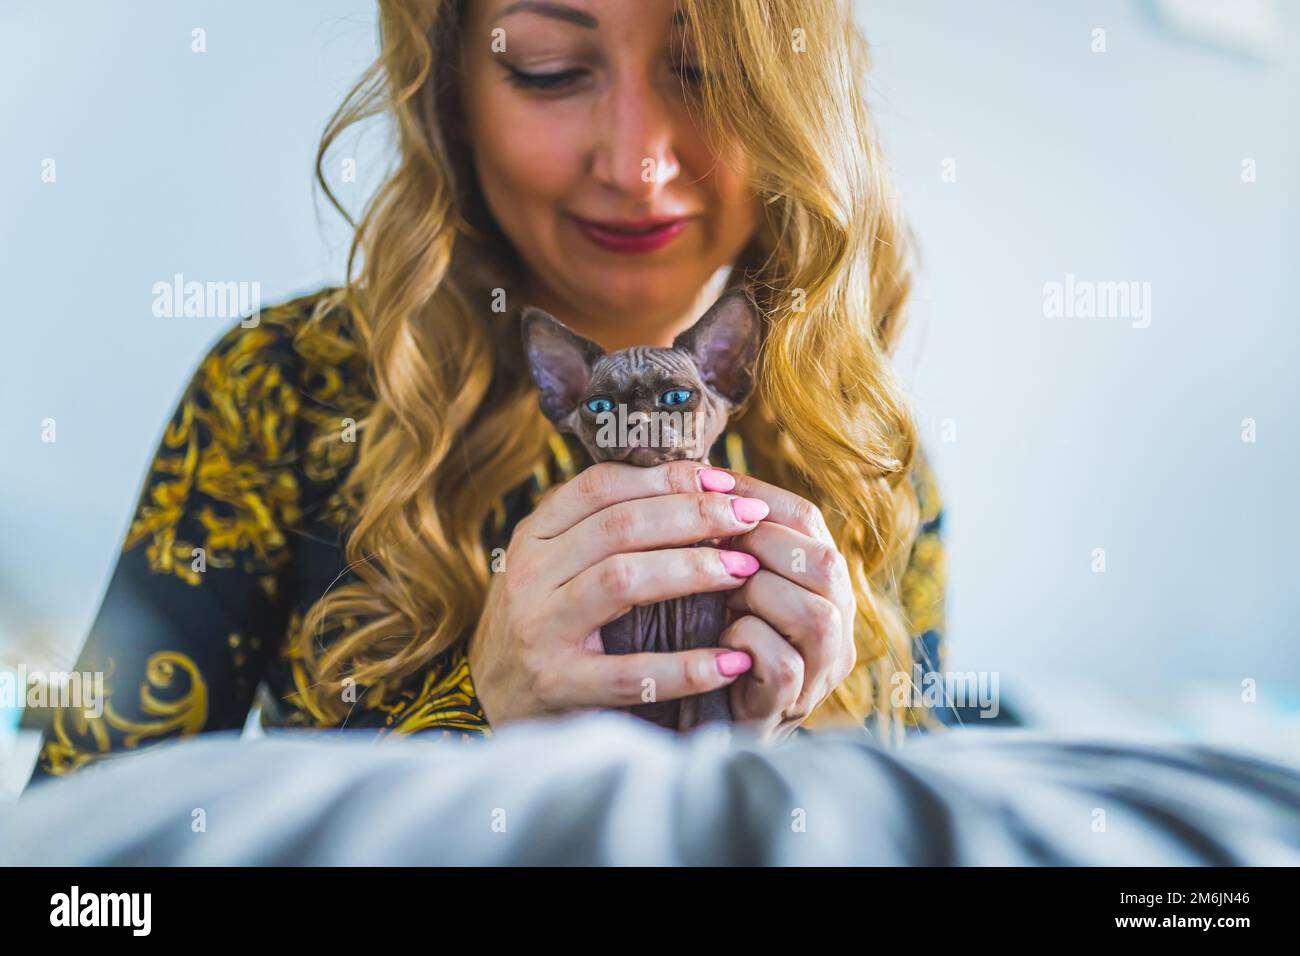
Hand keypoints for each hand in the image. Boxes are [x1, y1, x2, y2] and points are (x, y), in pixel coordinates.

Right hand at [467, 460, 769, 726]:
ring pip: (622, 580)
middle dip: (693, 514)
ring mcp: (539, 631)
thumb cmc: (544, 626)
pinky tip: (731, 662)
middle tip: (749, 516)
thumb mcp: (554, 567)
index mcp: (533, 538)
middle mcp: (530, 576)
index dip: (665, 477)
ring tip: (745, 569)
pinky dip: (687, 667)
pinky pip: (632, 673)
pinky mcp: (558, 686)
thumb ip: (604, 532)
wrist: (489, 703)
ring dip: (692, 570)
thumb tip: (695, 487)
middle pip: (618, 527)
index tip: (722, 478)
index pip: (599, 487)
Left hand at [715, 470, 857, 741]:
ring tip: (724, 597)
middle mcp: (834, 622)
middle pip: (826, 561)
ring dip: (760, 594)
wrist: (693, 721)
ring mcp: (818, 669)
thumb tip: (692, 468)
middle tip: (715, 544)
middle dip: (764, 544)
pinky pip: (783, 664)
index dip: (758, 494)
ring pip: (817, 612)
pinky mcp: (789, 707)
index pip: (807, 518)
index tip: (708, 482)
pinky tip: (721, 640)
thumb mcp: (717, 578)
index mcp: (816, 579)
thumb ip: (721, 536)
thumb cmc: (704, 638)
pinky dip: (748, 642)